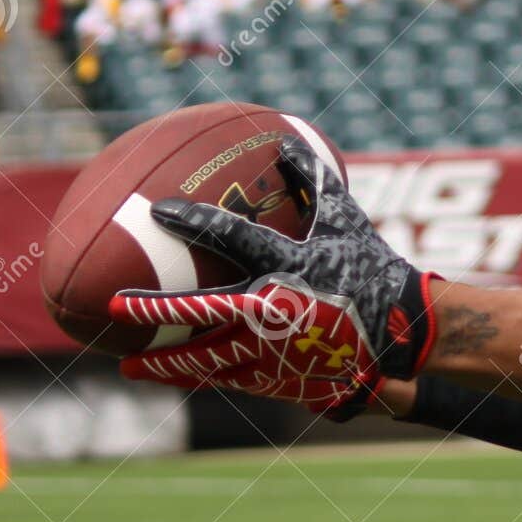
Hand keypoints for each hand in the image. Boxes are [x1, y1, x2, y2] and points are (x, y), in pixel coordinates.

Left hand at [111, 136, 439, 379]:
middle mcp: (277, 310)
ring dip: (167, 363)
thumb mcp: (347, 222)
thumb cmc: (374, 271)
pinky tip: (175, 378)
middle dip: (156, 310)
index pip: (233, 238)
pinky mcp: (284, 379)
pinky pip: (232, 378)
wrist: (405, 334)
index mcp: (290, 267)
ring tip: (131, 365)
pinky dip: (200, 377)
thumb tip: (285, 142)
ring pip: (210, 360)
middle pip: (203, 313)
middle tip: (116, 307)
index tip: (158, 210)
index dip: (193, 221)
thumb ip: (314, 183)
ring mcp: (279, 351)